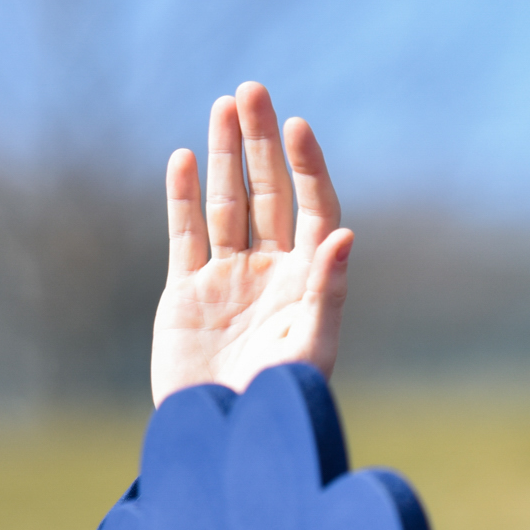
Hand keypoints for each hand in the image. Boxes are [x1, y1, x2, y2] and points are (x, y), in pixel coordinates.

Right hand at [150, 82, 353, 404]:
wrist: (223, 441)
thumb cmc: (278, 403)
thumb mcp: (309, 349)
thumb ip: (328, 292)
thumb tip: (347, 234)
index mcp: (308, 281)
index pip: (313, 208)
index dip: (307, 166)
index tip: (296, 126)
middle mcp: (271, 272)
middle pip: (268, 192)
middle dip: (260, 142)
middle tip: (252, 89)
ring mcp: (228, 280)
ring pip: (226, 204)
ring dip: (223, 156)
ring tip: (222, 105)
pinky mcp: (185, 294)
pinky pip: (185, 234)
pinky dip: (182, 197)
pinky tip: (182, 159)